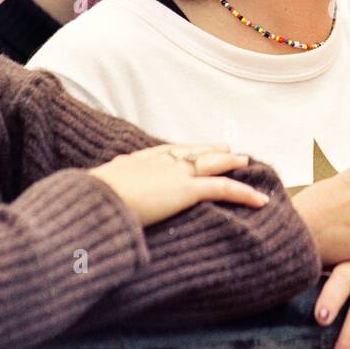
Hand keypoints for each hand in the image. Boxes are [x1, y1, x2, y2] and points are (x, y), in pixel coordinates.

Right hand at [88, 143, 269, 227]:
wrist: (93, 200)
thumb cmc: (88, 199)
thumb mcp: (95, 189)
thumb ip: (105, 189)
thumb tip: (94, 193)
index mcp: (140, 160)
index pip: (169, 151)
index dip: (186, 150)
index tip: (195, 148)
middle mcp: (162, 162)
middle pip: (195, 152)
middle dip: (213, 150)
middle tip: (228, 148)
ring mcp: (176, 174)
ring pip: (214, 165)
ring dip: (232, 165)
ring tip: (247, 164)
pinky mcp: (187, 190)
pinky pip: (224, 189)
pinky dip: (244, 194)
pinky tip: (260, 200)